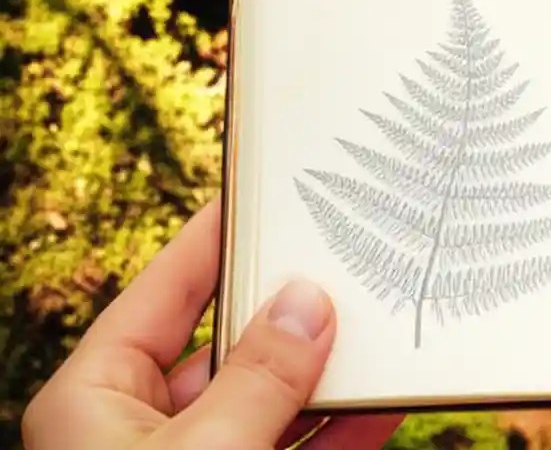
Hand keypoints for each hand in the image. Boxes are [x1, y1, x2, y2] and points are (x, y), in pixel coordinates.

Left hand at [21, 197, 404, 448]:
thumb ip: (260, 380)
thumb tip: (308, 302)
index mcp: (95, 404)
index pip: (163, 296)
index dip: (213, 241)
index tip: (265, 193)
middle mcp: (144, 433)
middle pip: (227, 345)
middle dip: (291, 307)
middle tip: (347, 254)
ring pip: (273, 402)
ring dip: (329, 368)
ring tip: (383, 319)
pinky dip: (342, 427)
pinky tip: (386, 396)